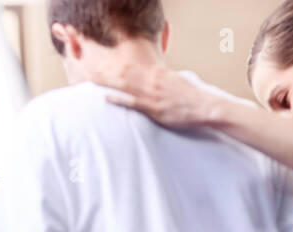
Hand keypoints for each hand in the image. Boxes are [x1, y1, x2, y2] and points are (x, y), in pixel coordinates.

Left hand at [92, 63, 216, 128]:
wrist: (204, 106)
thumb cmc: (189, 97)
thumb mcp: (173, 81)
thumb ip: (159, 79)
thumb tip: (150, 77)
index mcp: (155, 73)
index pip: (129, 65)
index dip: (111, 64)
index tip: (98, 63)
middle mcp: (151, 80)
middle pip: (122, 72)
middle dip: (104, 69)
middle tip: (88, 67)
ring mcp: (151, 94)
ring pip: (124, 84)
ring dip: (106, 81)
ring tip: (90, 78)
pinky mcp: (153, 108)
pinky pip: (133, 103)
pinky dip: (118, 99)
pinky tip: (106, 97)